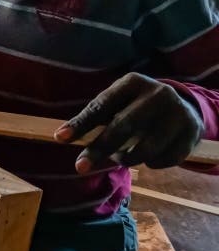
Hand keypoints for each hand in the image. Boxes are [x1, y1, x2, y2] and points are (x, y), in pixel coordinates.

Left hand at [54, 73, 203, 173]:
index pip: (101, 105)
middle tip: (79, 166)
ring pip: (143, 149)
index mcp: (132, 83)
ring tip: (122, 156)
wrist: (184, 108)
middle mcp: (157, 94)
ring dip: (126, 159)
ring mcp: (177, 114)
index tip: (60, 137)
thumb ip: (98, 117)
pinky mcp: (191, 134)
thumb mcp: (120, 103)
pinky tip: (149, 156)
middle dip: (98, 149)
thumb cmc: (136, 108)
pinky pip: (162, 160)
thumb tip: (64, 136)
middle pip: (122, 127)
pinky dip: (150, 164)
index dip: (81, 123)